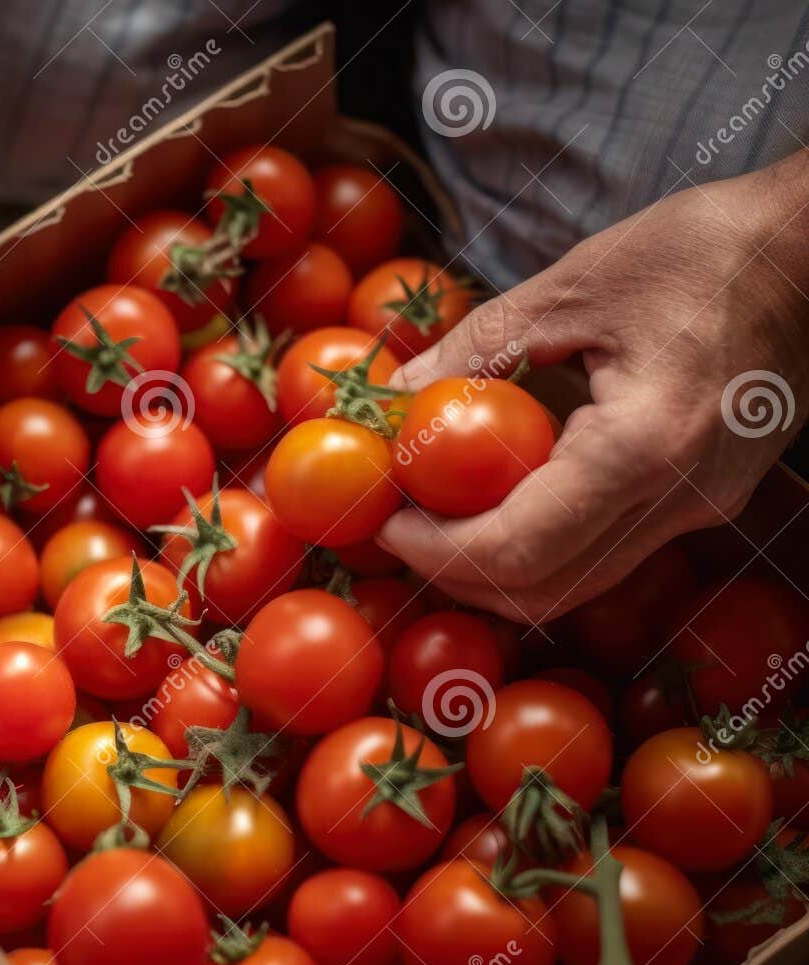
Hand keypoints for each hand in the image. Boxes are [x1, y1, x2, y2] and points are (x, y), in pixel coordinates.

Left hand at [377, 152, 808, 622]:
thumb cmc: (703, 251)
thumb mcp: (573, 286)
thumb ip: (476, 348)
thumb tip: (395, 394)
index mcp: (644, 448)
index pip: (517, 549)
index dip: (435, 550)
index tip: (384, 520)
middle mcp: (679, 501)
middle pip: (544, 590)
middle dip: (454, 573)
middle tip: (396, 527)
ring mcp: (700, 509)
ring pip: (577, 585)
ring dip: (494, 568)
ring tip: (434, 516)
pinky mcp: (703, 500)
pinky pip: (606, 552)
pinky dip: (539, 544)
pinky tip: (496, 499)